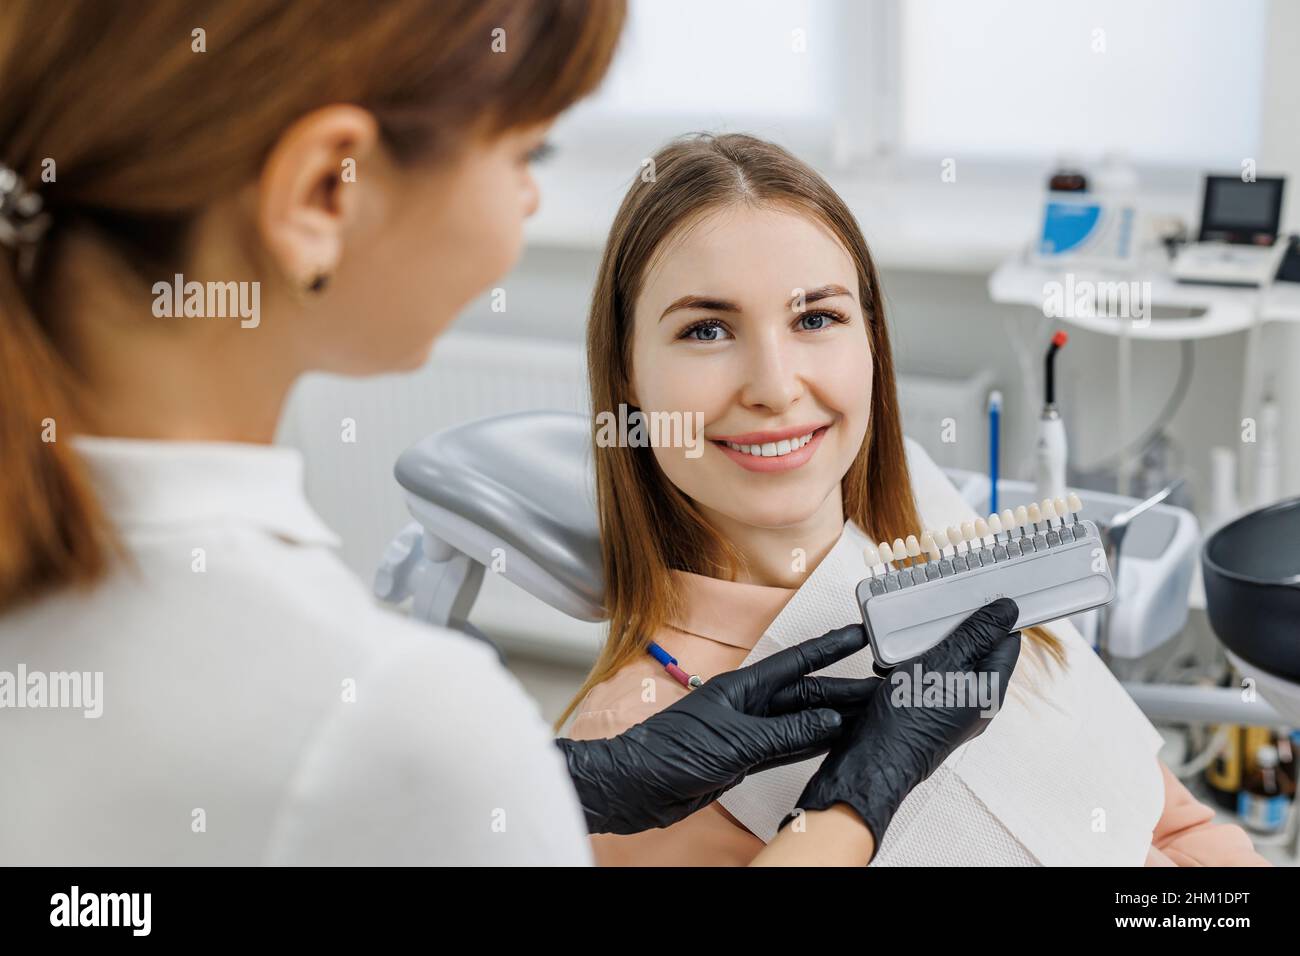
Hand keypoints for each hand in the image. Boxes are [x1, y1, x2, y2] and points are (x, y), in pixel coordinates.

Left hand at [558, 623, 880, 834]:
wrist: (635, 786)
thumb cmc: (668, 752)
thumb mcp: (736, 741)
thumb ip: (785, 732)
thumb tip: (828, 721)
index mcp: (742, 686)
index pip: (797, 661)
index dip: (830, 648)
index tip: (860, 634)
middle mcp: (747, 705)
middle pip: (805, 693)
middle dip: (842, 690)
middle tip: (881, 689)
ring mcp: (746, 731)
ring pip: (799, 722)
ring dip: (832, 718)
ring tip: (868, 714)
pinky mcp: (742, 758)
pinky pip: (787, 747)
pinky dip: (811, 744)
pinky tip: (834, 741)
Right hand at [784, 598, 1022, 856]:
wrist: (872, 762)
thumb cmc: (907, 721)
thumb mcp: (941, 664)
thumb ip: (974, 635)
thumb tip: (1006, 611)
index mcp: (988, 690)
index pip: (1007, 642)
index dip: (994, 616)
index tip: (976, 596)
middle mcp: (975, 702)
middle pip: (976, 651)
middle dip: (952, 630)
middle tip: (931, 616)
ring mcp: (951, 710)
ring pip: (947, 664)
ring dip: (927, 648)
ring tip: (904, 643)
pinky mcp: (927, 713)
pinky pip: (928, 680)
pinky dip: (912, 667)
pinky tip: (891, 665)